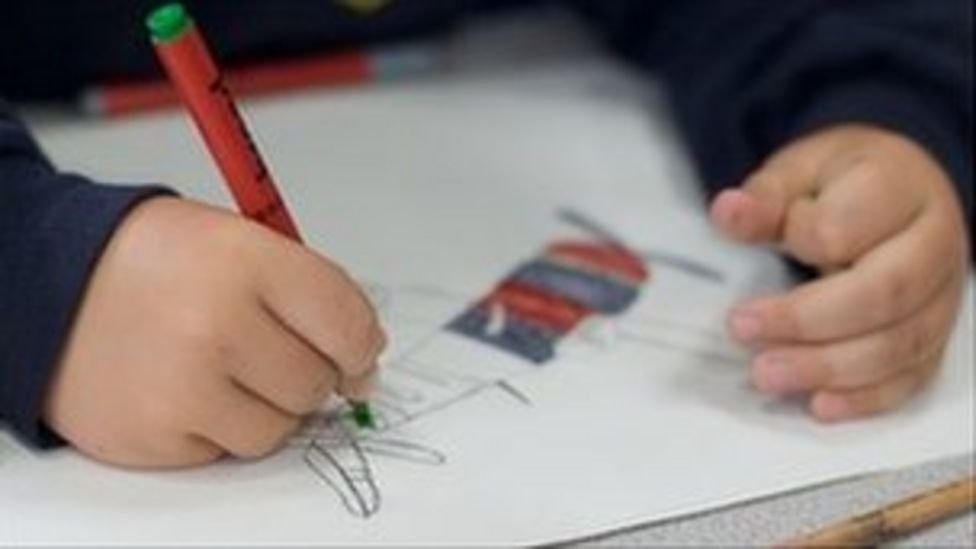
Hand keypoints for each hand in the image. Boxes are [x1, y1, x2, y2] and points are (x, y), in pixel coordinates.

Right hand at [44, 197, 384, 466]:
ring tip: (228, 367)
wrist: (51, 288)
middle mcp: (216, 324)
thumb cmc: (160, 263)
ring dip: (270, 405)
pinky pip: (231, 450)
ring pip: (282, 427)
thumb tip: (365, 358)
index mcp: (247, 261)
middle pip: (317, 382)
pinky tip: (191, 388)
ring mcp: (183, 386)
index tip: (357, 356)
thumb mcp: (241, 242)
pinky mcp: (156, 434)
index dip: (361, 347)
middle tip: (274, 350)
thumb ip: (311, 292)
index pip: (347, 324)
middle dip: (311, 372)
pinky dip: (224, 427)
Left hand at [710, 125, 968, 420]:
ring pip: (899, 344)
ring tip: (766, 374)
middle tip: (742, 330)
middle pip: (884, 293)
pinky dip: (864, 399)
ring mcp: (943, 296)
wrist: (896, 189)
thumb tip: (728, 212)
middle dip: (806, 321)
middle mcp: (934, 244)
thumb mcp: (800, 171)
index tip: (748, 244)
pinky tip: (819, 406)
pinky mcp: (936, 337)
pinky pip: (911, 378)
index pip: (848, 226)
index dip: (799, 240)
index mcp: (899, 187)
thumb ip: (767, 197)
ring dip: (827, 368)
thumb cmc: (842, 182)